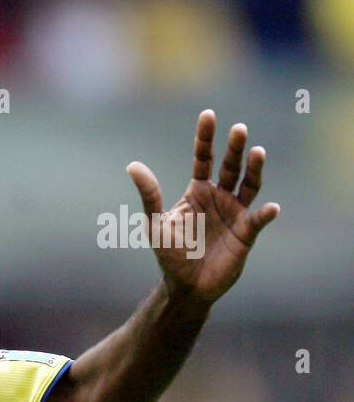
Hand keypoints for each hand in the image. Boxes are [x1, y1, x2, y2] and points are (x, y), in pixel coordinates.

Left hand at [126, 110, 279, 305]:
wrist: (186, 286)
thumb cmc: (170, 255)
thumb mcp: (156, 223)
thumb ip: (149, 195)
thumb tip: (132, 165)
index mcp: (197, 191)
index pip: (203, 158)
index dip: (206, 138)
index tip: (208, 115)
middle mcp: (219, 197)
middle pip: (230, 166)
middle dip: (234, 148)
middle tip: (239, 129)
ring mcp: (235, 213)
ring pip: (249, 185)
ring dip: (255, 170)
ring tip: (257, 152)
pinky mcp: (247, 233)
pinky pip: (258, 220)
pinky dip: (265, 214)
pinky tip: (270, 209)